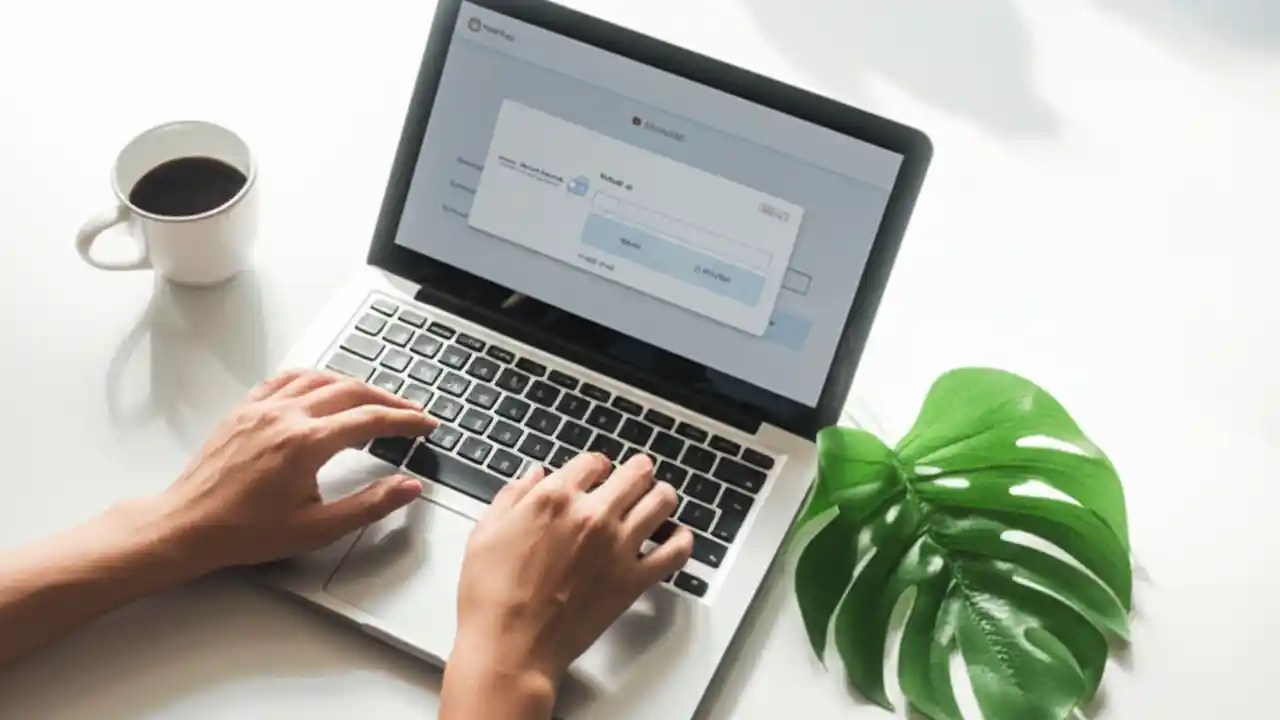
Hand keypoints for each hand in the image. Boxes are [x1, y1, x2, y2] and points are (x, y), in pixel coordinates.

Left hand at [152, 369, 435, 573]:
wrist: (188, 526)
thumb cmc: (244, 532)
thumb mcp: (317, 528)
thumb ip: (370, 504)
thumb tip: (408, 487)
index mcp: (306, 444)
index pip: (371, 419)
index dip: (406, 420)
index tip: (425, 425)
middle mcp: (285, 416)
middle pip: (351, 390)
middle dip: (388, 400)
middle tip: (410, 413)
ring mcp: (261, 408)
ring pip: (320, 377)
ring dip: (353, 385)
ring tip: (373, 400)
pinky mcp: (243, 409)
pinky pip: (285, 379)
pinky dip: (313, 378)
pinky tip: (321, 388)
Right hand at [446, 453, 693, 701]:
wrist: (511, 647)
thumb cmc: (492, 597)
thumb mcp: (485, 534)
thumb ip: (512, 496)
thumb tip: (534, 475)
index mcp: (554, 498)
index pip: (594, 461)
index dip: (597, 466)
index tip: (597, 474)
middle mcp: (592, 515)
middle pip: (637, 473)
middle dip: (637, 472)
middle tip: (637, 477)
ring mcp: (618, 546)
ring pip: (662, 501)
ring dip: (661, 496)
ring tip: (656, 501)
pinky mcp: (633, 579)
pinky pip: (675, 551)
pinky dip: (681, 540)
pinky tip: (675, 538)